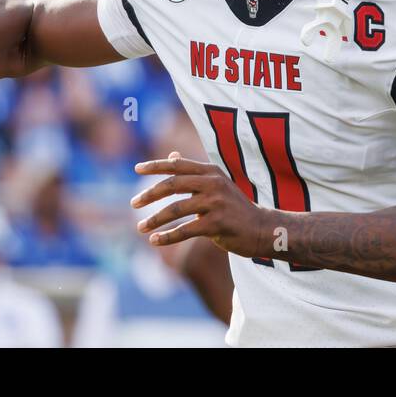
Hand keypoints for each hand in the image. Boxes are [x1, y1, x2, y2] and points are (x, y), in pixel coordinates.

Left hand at [131, 152, 271, 257]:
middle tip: (133, 202)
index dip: (156, 166)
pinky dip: (168, 237)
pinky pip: (186, 230)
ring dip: (155, 219)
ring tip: (141, 227)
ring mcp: (216, 203)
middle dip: (150, 193)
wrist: (262, 229)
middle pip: (173, 185)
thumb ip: (194, 172)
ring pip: (176, 209)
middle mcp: (213, 184)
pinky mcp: (217, 224)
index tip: (136, 168)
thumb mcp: (217, 184)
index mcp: (211, 172)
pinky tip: (155, 241)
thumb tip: (172, 155)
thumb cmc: (235, 207)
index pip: (178, 165)